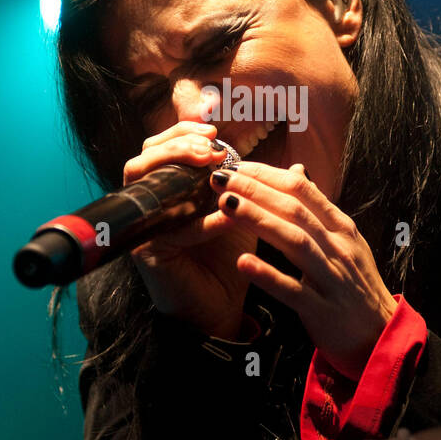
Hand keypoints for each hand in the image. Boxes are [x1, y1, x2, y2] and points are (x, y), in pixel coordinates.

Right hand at [122, 121, 259, 339]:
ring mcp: (143, 227)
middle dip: (178, 144)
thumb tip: (299, 164)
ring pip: (141, 180)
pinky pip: (167, 228)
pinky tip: (226, 218)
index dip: (185, 131)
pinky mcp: (148, 253)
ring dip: (177, 168)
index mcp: (168, 188)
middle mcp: (149, 204)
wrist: (221, 307)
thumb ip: (264, 191)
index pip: (161, 144)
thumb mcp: (248, 216)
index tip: (216, 131)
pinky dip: (198, 220)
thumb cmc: (229, 258)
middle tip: (212, 149)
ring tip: (212, 170)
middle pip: (144, 155)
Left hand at [209, 160, 397, 378]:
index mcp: (341, 228)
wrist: (380, 336)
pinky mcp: (322, 310)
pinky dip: (268, 275)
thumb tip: (296, 170)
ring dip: (259, 220)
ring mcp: (332, 278)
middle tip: (220, 176)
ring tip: (226, 205)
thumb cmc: (356, 286)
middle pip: (294, 210)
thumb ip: (318, 208)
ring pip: (294, 242)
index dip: (268, 174)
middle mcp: (338, 248)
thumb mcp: (345, 241)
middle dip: (255, 190)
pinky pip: (293, 290)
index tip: (237, 165)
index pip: (302, 190)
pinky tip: (242, 262)